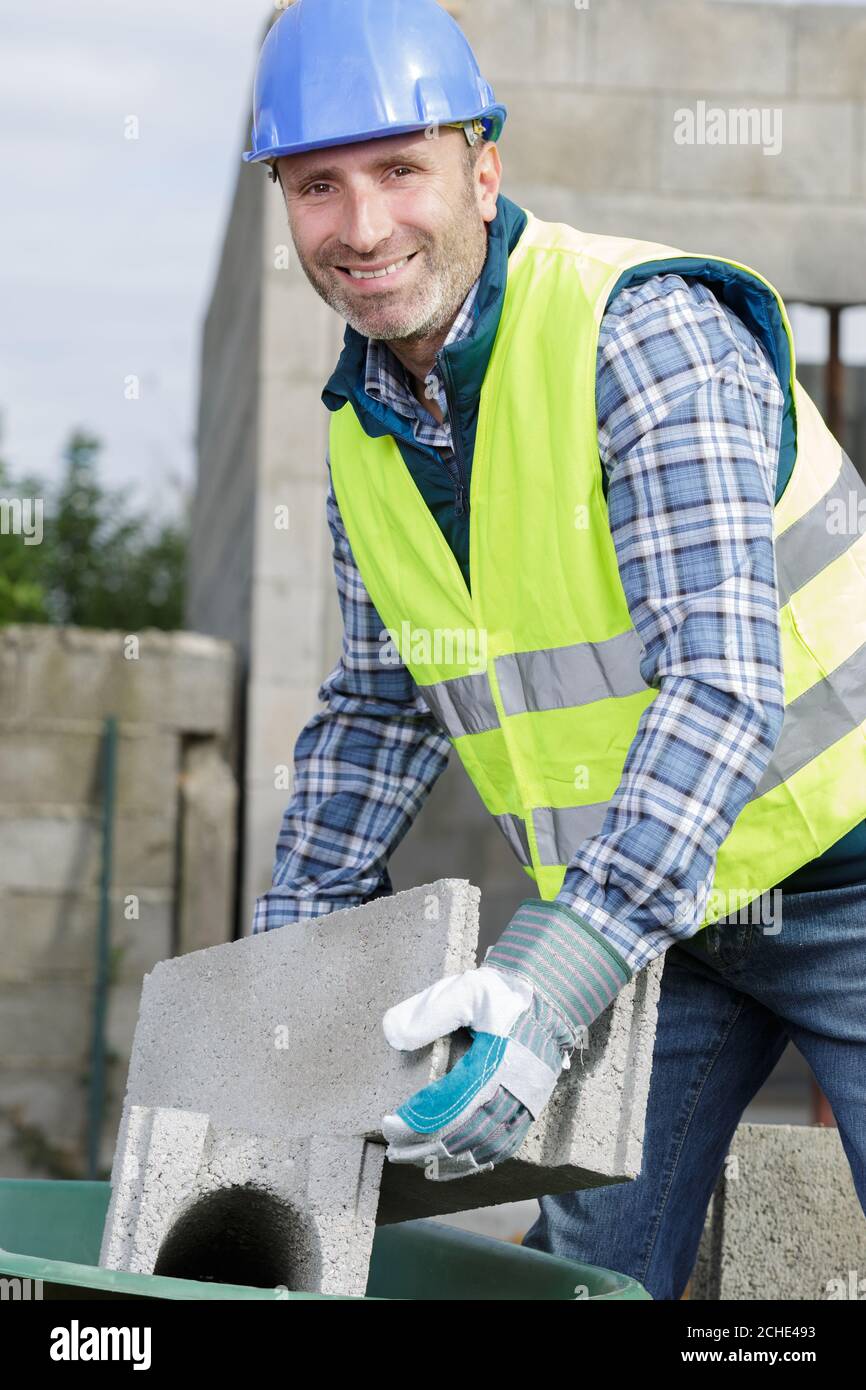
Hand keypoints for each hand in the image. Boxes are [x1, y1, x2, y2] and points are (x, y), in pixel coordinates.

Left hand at [380, 962, 575, 1180]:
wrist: (550, 998)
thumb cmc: (502, 993)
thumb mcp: (465, 989)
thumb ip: (430, 1012)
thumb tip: (391, 1034)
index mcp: (495, 1061)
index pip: (450, 1103)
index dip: (418, 1119)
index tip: (390, 1124)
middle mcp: (512, 1089)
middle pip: (465, 1132)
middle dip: (426, 1146)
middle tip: (394, 1150)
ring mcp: (524, 1103)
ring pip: (485, 1146)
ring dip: (449, 1160)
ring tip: (416, 1162)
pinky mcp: (529, 1108)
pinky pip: (505, 1145)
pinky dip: (479, 1161)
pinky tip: (456, 1164)